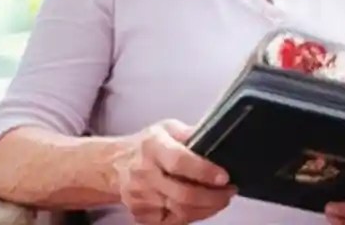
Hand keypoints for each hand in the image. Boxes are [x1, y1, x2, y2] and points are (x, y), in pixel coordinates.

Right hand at [114, 119, 236, 223]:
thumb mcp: (168, 128)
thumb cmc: (148, 145)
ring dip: (207, 208)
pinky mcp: (140, 214)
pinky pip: (172, 222)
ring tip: (222, 199)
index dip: (204, 171)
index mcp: (154, 146)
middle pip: (182, 194)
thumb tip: (218, 140)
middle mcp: (144, 173)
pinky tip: (202, 207)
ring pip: (180, 211)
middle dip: (213, 197)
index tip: (224, 177)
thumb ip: (192, 134)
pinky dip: (192, 216)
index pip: (180, 162)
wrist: (114, 164)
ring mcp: (141, 197)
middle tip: (230, 191)